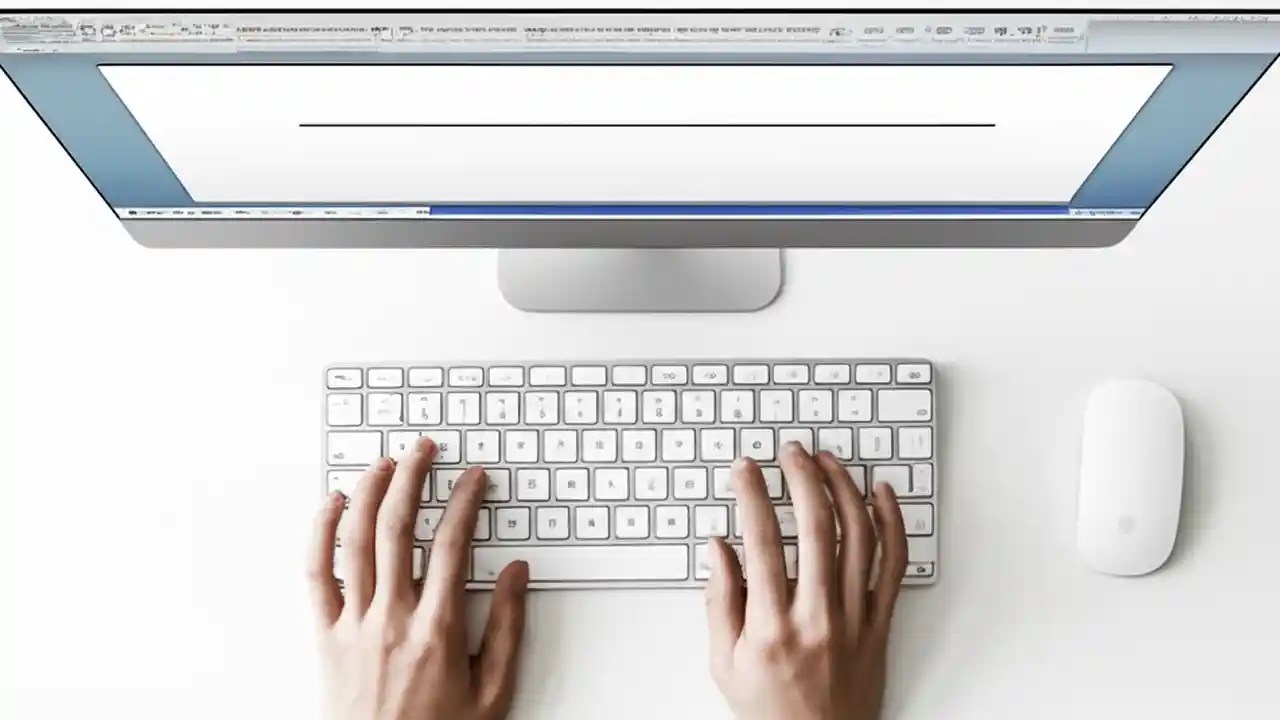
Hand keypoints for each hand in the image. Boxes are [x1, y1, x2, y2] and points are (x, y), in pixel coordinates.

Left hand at [309, 438, 529, 719]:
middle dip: (413, 478)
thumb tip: (517, 574)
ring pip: (356, 541)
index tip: (474, 478)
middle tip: (424, 449)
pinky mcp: (325, 636)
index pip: (452, 545)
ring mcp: (354, 624)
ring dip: (370, 492)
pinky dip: (321, 532)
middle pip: (398, 528)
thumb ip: (509, 628)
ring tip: (385, 462)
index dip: (465, 502)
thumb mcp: (493, 692)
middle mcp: (391, 619)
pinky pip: (316, 574)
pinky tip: (333, 504)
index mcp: (437, 630)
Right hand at [705, 443, 908, 719]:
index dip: (752, 494)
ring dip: (843, 488)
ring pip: (858, 536)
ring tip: (827, 461)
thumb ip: (720, 600)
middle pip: (816, 527)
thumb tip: (717, 548)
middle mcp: (818, 617)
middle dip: (801, 477)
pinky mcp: (880, 622)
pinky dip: (891, 522)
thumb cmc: (771, 710)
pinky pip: (894, 563)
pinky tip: (880, 494)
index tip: (745, 469)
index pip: (762, 541)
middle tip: (789, 451)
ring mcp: (855, 617)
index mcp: (772, 626)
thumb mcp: (723, 662)